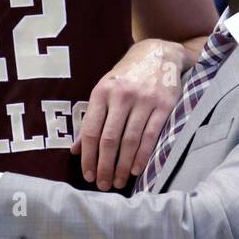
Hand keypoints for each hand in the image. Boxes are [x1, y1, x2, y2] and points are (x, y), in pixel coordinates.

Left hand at [72, 38, 182, 190]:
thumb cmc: (127, 76)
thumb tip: (75, 149)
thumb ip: (91, 119)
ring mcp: (144, 100)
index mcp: (102, 92)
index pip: (90, 130)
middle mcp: (122, 95)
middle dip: (105, 166)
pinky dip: (142, 156)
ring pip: (130, 141)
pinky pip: (151, 136)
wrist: (159, 54)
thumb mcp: (105, 90)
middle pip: (109, 139)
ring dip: (123, 166)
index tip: (87, 174)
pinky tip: (136, 170)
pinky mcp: (164, 105)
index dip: (87, 156)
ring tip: (119, 182)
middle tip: (102, 185)